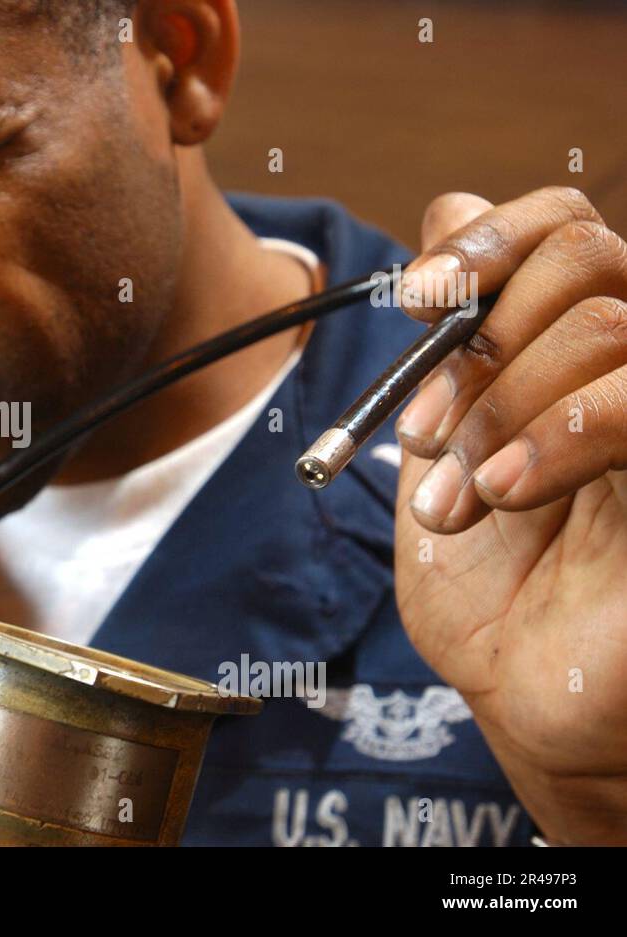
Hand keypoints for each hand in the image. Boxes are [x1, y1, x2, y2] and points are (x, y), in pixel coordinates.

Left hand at [392, 186, 626, 843]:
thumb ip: (451, 333)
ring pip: (612, 322)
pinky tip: (506, 490)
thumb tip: (451, 206)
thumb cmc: (484, 577)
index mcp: (576, 345)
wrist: (520, 690)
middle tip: (421, 433)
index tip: (413, 298)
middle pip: (585, 254)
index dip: (485, 240)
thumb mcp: (441, 441)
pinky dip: (566, 429)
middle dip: (478, 341)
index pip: (562, 225)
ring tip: (455, 497)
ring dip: (503, 406)